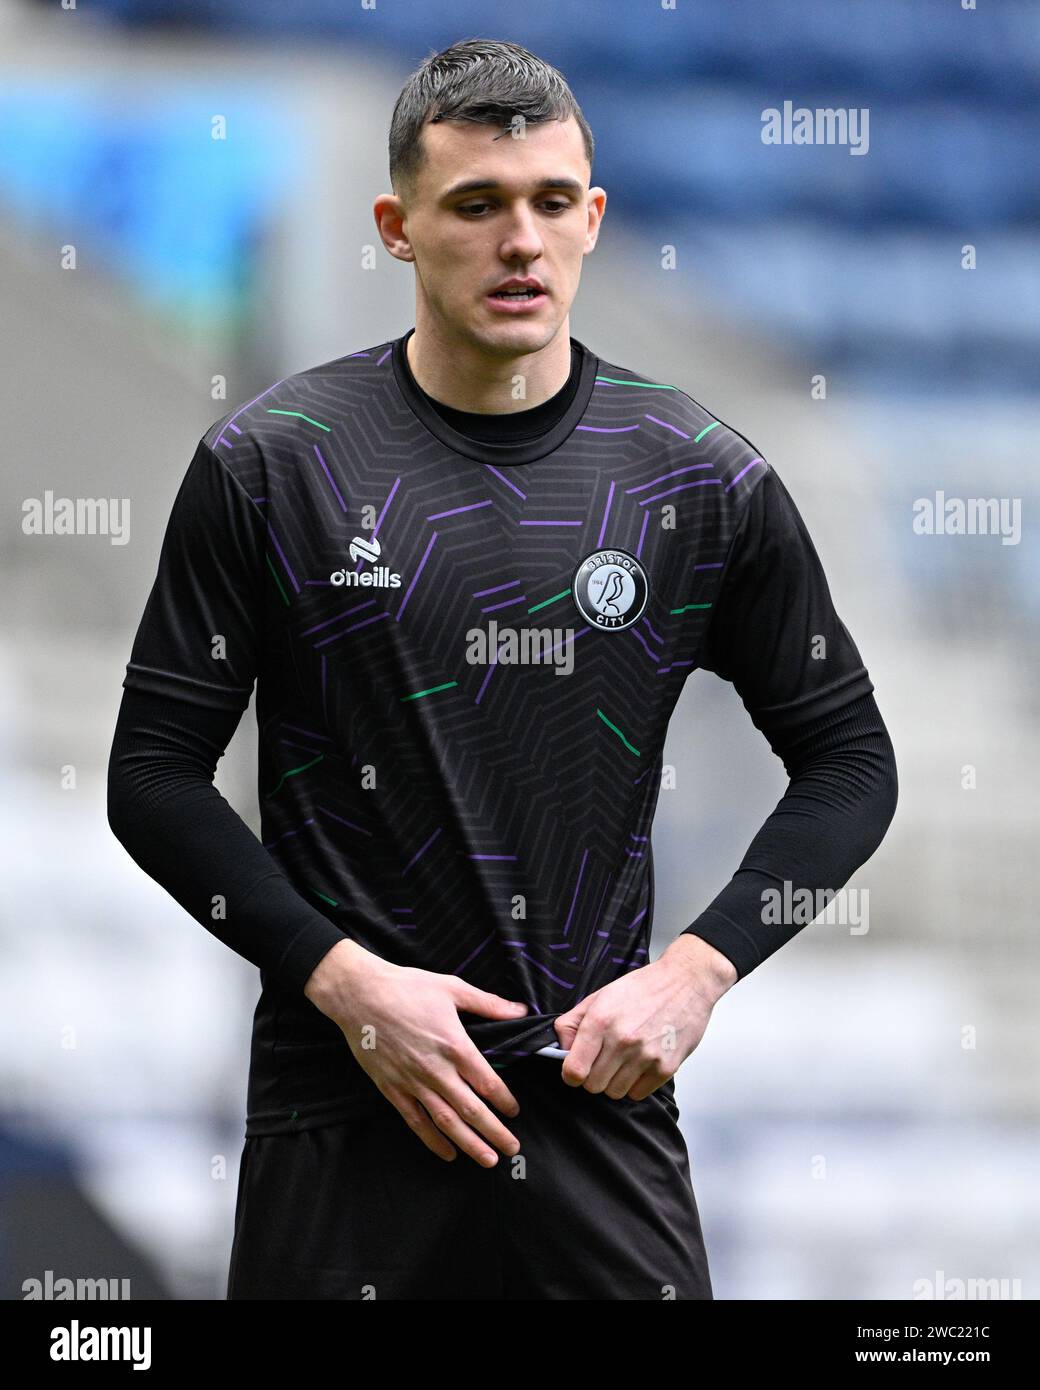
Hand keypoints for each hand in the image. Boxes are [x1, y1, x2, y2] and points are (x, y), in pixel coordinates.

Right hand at [304, 939, 529, 1166]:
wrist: (360, 994)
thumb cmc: (407, 987)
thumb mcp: (452, 988)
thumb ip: (488, 1004)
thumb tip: (520, 1011)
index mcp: (455, 1045)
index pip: (488, 1082)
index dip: (505, 1101)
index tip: (514, 1112)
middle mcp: (436, 1069)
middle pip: (472, 1110)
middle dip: (495, 1132)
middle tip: (512, 1149)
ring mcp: (413, 1082)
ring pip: (446, 1122)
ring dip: (469, 1144)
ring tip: (488, 1159)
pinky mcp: (392, 1089)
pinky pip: (416, 1121)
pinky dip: (432, 1141)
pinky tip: (448, 1153)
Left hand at [552, 934, 737, 1100]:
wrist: (685, 982)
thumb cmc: (644, 987)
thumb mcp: (600, 996)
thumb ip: (573, 1022)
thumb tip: (561, 1047)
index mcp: (600, 1021)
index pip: (574, 1070)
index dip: (571, 1073)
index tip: (576, 1069)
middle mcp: (622, 1040)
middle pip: (593, 1085)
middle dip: (593, 1076)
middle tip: (603, 1061)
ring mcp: (645, 1056)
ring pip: (615, 1092)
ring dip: (615, 1081)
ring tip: (624, 1060)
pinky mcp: (665, 1067)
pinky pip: (638, 1094)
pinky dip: (636, 1084)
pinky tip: (640, 1064)